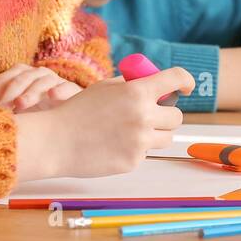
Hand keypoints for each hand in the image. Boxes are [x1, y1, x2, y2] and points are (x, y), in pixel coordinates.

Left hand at [0, 64, 81, 112]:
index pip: (1, 80)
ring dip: (29, 92)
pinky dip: (60, 89)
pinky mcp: (71, 89)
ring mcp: (54, 81)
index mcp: (19, 76)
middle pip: (19, 79)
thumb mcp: (14, 116)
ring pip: (41, 81)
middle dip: (8, 94)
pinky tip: (53, 96)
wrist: (67, 122)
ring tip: (20, 104)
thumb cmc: (34, 118)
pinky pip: (66, 86)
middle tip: (0, 111)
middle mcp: (36, 75)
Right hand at [13, 66, 194, 182]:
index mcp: (137, 92)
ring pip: (167, 137)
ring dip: (156, 134)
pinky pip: (146, 153)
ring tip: (132, 132)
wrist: (54, 142)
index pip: (177, 79)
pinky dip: (135, 150)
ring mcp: (140, 141)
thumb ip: (131, 85)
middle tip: (151, 116)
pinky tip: (113, 146)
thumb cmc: (76, 112)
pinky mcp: (134, 161)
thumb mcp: (104, 89)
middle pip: (176, 116)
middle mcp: (143, 115)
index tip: (186, 88)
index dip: (186, 81)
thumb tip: (155, 84)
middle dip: (166, 115)